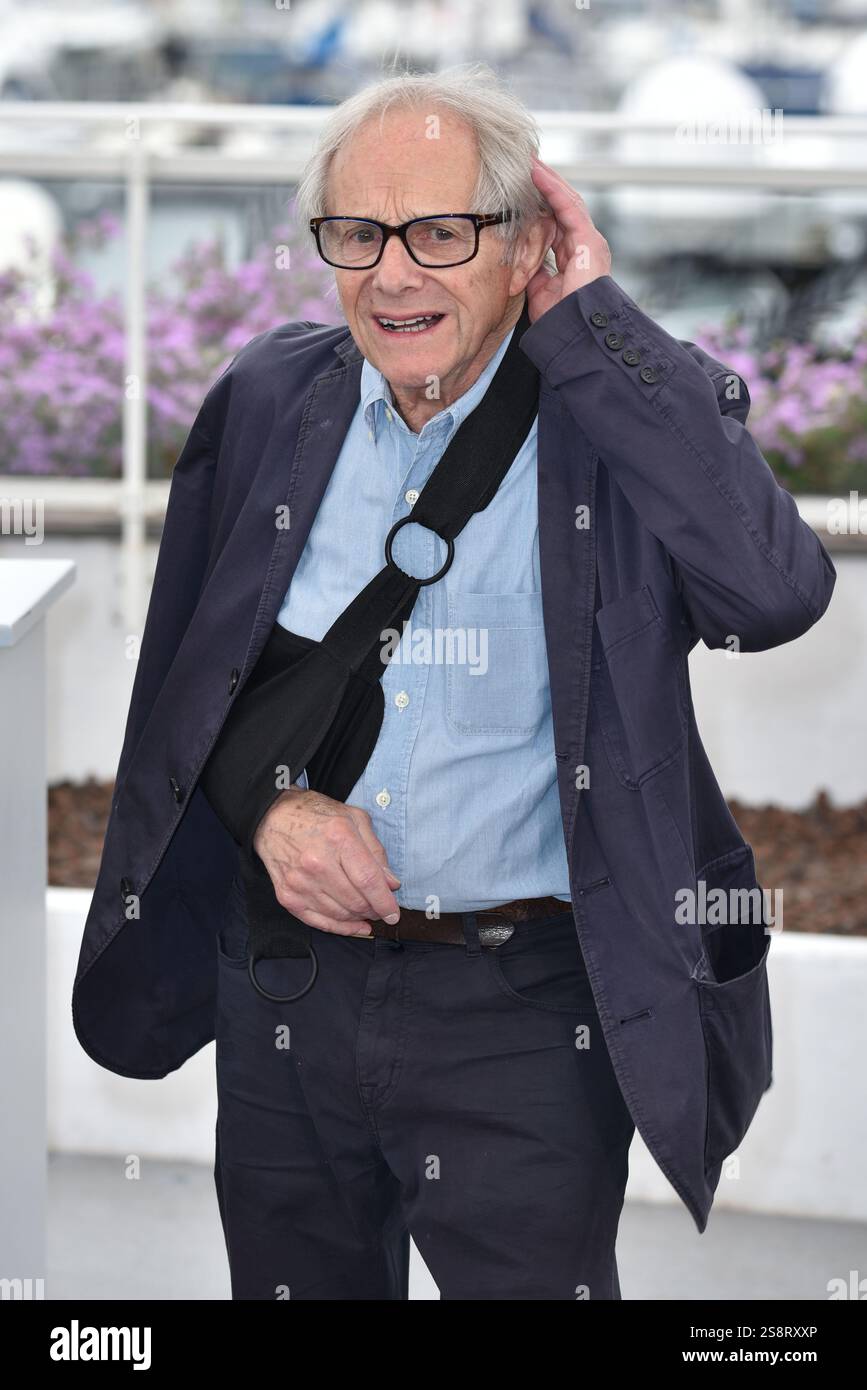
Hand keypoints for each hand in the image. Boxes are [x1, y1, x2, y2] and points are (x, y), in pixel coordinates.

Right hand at [252, 788, 401, 935]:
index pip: (368, 880)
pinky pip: (318, 922)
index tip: (394, 913)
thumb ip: (376, 852)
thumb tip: (391, 884)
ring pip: (340, 914)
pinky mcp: (287, 896)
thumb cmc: (316, 816)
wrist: (272, 818)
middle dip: (374, 910)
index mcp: (338, 838)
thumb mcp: (354, 819)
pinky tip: (354, 926)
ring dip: (358, 917)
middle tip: (381, 909)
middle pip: (355, 901)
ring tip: (367, 912)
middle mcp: (317, 862)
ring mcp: (300, 882)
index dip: (385, 902)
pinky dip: (340, 927)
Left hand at [525, 156, 611, 323]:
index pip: (557, 222)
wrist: (578, 332)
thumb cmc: (562, 320)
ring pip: (567, 201)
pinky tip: (538, 173)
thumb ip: (535, 273)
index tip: (524, 187)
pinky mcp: (588, 240)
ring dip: (547, 179)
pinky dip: (552, 188)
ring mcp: (588, 241)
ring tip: (530, 161)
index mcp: (574, 257)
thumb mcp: (540, 292)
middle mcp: (584, 245)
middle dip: (546, 184)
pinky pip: (568, 207)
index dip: (541, 203)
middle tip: (527, 163)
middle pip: (563, 206)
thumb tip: (521, 264)